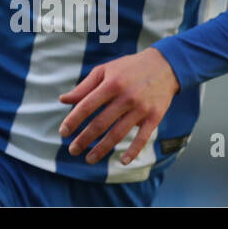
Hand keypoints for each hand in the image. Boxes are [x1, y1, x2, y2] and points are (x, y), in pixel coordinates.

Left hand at [57, 47, 180, 164]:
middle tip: (73, 150)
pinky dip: (133, 151)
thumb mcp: (104, 70)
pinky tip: (122, 161)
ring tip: (89, 159)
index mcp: (111, 84)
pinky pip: (143, 138)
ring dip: (102, 149)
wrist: (164, 66)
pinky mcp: (154, 117)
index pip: (87, 105)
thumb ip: (84, 87)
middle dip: (84, 139)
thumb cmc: (128, 68)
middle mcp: (126, 97)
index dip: (73, 120)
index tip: (63, 133)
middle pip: (101, 122)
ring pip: (118, 133)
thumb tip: (63, 100)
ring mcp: (141, 108)